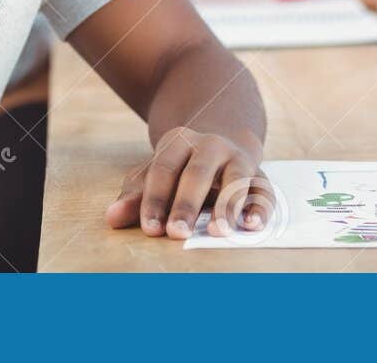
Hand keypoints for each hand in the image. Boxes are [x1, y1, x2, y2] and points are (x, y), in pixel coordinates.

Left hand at [104, 126, 270, 239]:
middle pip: (198, 172)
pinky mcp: (260, 176)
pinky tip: (250, 227)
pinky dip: (260, 209)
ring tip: (218, 231)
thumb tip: (112, 217)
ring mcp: (238, 159)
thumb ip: (135, 197)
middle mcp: (212, 146)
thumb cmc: (179, 170)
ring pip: (237, 178)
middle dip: (187, 204)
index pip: (164, 169)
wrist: (219, 145)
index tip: (150, 230)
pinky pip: (264, 191)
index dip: (154, 200)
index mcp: (180, 142)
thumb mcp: (155, 176)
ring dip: (228, 205)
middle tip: (177, 233)